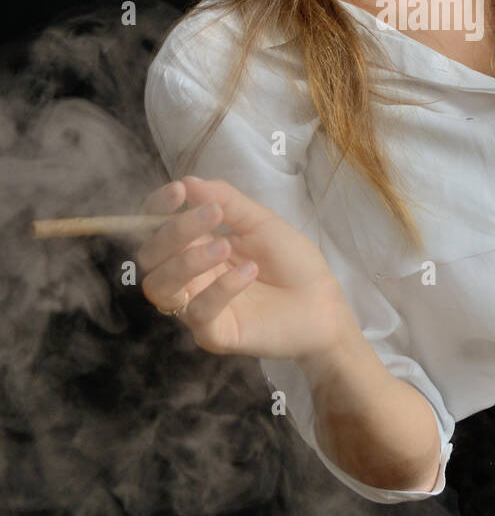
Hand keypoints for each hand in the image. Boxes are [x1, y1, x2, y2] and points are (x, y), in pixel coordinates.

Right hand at [134, 176, 349, 358]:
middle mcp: (189, 276)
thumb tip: (188, 181)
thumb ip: (226, 201)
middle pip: (150, 257)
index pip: (156, 227)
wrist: (323, 301)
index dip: (157, 208)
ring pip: (160, 288)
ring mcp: (197, 306)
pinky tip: (248, 273)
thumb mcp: (260, 222)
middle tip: (212, 215)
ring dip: (187, 261)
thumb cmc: (291, 261)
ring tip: (225, 246)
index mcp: (195, 245)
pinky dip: (221, 288)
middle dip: (173, 231)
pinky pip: (198, 312)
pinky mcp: (213, 334)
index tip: (179, 191)